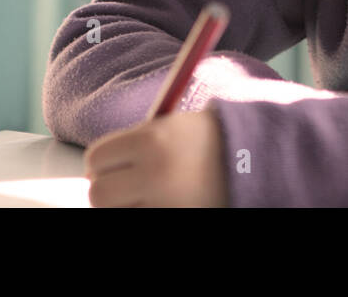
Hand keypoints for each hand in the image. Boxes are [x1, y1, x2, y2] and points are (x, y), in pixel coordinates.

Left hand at [84, 108, 228, 206]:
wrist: (253, 160)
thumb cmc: (207, 141)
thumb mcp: (170, 127)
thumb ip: (134, 142)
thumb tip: (94, 170)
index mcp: (151, 141)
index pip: (96, 158)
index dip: (103, 161)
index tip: (113, 163)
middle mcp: (154, 173)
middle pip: (99, 193)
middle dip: (109, 188)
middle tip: (126, 184)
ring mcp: (165, 203)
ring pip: (116, 213)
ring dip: (126, 205)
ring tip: (147, 195)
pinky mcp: (173, 218)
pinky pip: (141, 220)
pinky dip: (145, 212)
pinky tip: (161, 203)